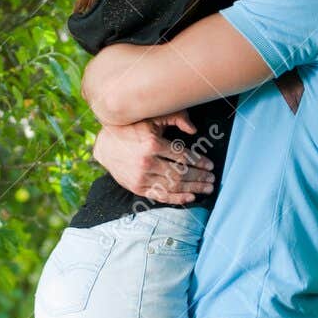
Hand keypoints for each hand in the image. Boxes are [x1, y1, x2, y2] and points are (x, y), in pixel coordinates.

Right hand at [92, 117, 214, 204]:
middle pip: (180, 173)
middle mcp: (146, 163)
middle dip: (199, 177)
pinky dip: (176, 199)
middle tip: (212, 179)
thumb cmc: (132, 129)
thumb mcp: (152, 118)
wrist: (105, 145)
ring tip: (207, 189)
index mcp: (152, 144)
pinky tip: (190, 198)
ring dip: (193, 189)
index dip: (199, 162)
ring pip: (173, 186)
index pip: (182, 156)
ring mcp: (141, 177)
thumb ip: (175, 118)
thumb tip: (194, 130)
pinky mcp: (137, 188)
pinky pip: (160, 196)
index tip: (210, 165)